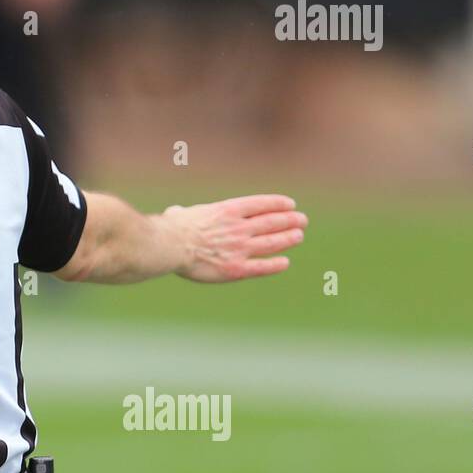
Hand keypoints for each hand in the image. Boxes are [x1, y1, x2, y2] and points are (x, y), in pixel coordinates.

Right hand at [162, 195, 307, 282]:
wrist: (170, 245)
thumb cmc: (171, 227)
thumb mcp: (182, 213)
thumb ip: (186, 213)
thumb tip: (176, 212)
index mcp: (228, 210)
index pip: (261, 204)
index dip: (278, 204)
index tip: (290, 204)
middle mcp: (239, 227)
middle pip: (272, 222)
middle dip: (289, 220)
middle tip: (302, 220)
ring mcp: (240, 248)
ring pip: (272, 242)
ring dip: (288, 238)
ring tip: (299, 236)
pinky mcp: (236, 268)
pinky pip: (262, 266)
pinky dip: (275, 265)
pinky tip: (284, 263)